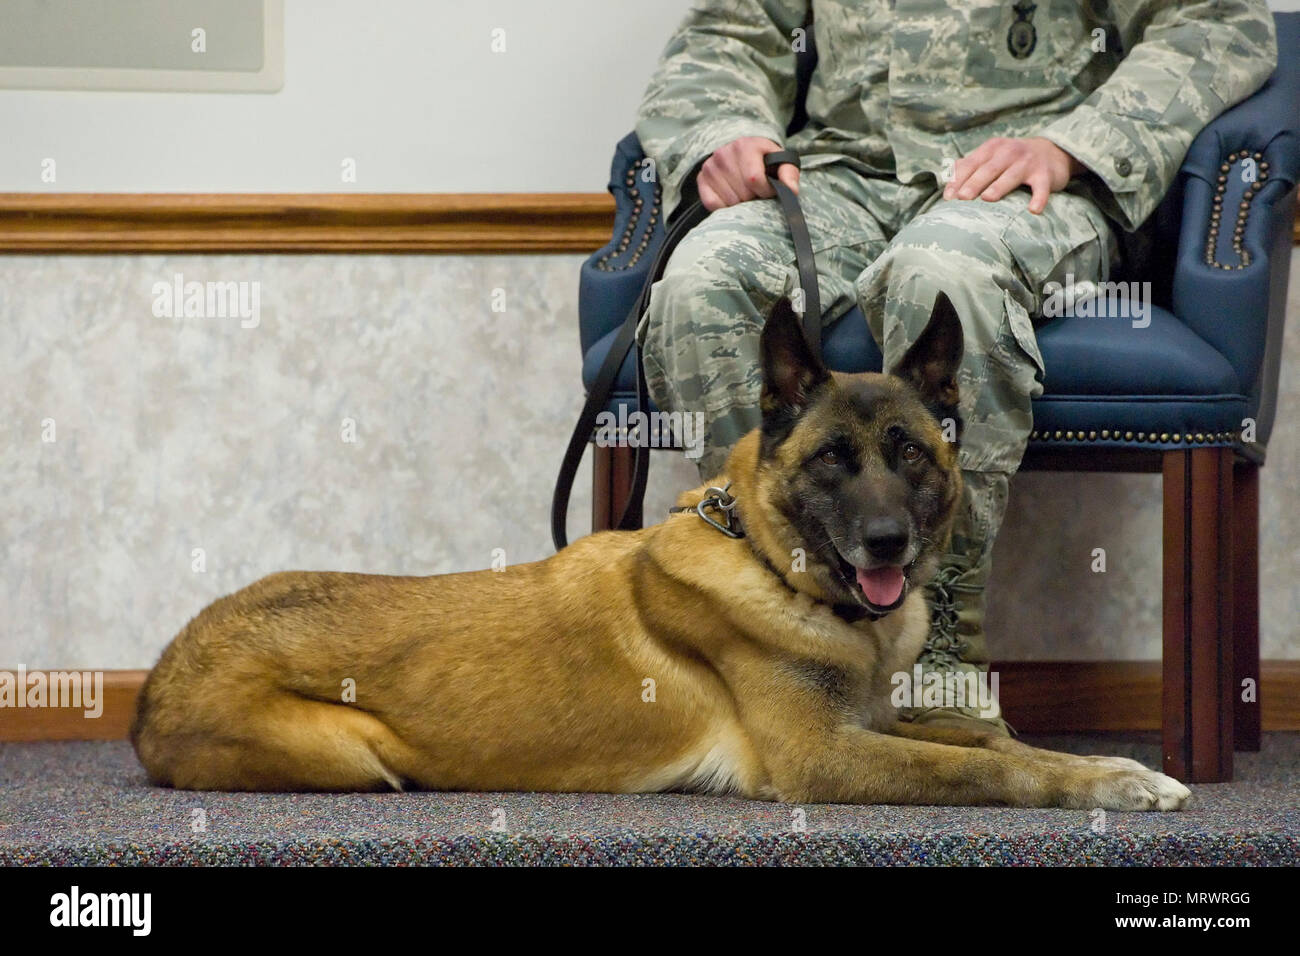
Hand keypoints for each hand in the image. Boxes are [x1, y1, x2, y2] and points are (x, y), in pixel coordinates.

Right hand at [697, 137, 800, 210]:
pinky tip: (732, 198)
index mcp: (744, 146)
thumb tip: (792, 191)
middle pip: (742, 193)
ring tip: (745, 193)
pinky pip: (712, 204)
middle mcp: (723, 153)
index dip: (765, 191)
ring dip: (741, 204)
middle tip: (756, 192)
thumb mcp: (780, 162)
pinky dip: (724, 207)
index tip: (769, 190)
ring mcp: (710, 167)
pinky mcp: (701, 179)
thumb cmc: (764, 160)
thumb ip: (789, 174)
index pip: (754, 179)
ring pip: (729, 201)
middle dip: (753, 198)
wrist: (742, 151)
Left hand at [943, 137, 1083, 214]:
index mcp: (991, 149)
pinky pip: (1041, 187)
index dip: (958, 180)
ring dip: (999, 187)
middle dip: (974, 183)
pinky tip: (1033, 210)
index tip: (947, 198)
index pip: (971, 164)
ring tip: (988, 199)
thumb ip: (969, 166)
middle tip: (962, 198)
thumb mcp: (990, 157)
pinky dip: (1039, 197)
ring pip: (1011, 175)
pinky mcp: (1045, 174)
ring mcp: (1028, 162)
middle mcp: (1009, 152)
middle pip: (988, 169)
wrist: (1052, 152)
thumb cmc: (1012, 160)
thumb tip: (946, 180)